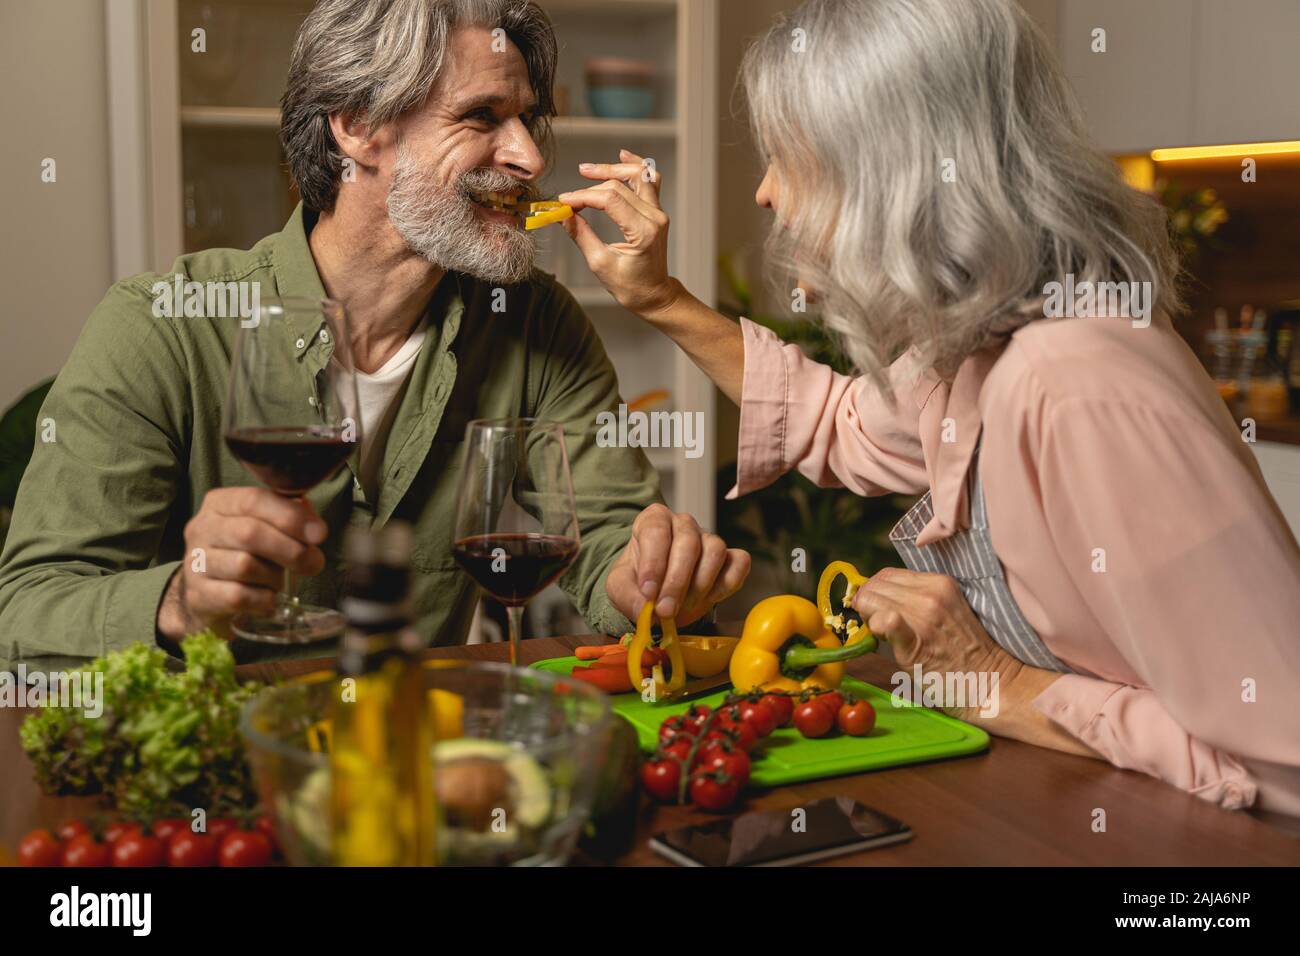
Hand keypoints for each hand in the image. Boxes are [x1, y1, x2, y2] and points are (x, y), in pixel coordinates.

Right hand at [157, 487, 327, 639]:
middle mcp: (201, 529)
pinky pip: (238, 597)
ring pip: (244, 566)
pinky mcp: (197, 595)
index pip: (253, 499)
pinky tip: (268, 599)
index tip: (319, 534)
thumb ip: (290, 518)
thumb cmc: (246, 552)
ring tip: (279, 581)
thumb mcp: (266, 526)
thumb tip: (314, 528)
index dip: (290, 516)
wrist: (209, 594)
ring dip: (274, 576)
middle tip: (313, 563)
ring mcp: (194, 563)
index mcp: (220, 503)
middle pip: (249, 533)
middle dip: (290, 549)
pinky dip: (262, 600)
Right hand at [559, 149, 682, 317]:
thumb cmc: (630, 286)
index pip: (610, 200)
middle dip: (590, 187)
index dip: (583, 197)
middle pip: (619, 186)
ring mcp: (658, 212)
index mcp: (643, 232)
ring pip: (637, 175)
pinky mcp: (657, 211)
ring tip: (588, 170)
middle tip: (569, 196)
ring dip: (612, 169)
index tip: (564, 202)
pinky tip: (622, 156)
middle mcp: (654, 217)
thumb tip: (563, 214)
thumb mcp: (600, 264)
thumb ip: (581, 235)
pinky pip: (649, 181)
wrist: (654, 294)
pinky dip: (636, 166)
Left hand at [605, 504, 750, 627]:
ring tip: (684, 606)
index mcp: (654, 520)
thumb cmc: (638, 583)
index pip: (656, 530)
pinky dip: (727, 584)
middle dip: (677, 581)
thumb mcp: (620, 588)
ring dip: (700, 584)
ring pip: (715, 550)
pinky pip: (738, 563)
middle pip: (688, 542)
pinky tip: (709, 599)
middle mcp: (683, 524)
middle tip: (666, 610)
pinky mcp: (731, 557)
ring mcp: (709, 539)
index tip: (648, 591)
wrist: (658, 593)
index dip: (653, 562)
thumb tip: (644, 609)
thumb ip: (627, 596)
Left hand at [852, 567, 1018, 721]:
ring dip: (868, 616)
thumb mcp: (946, 610)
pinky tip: (881, 637)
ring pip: (871, 599)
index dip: (875, 590)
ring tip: (882, 634)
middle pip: (876, 584)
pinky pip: (885, 620)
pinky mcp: (916, 641)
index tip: (877, 608)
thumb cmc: (965, 651)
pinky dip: (874, 626)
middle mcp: (931, 593)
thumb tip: (877, 597)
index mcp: (939, 583)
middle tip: (876, 624)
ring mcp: (924, 615)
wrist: (989, 683)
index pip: (887, 574)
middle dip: (867, 602)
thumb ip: (916, 599)